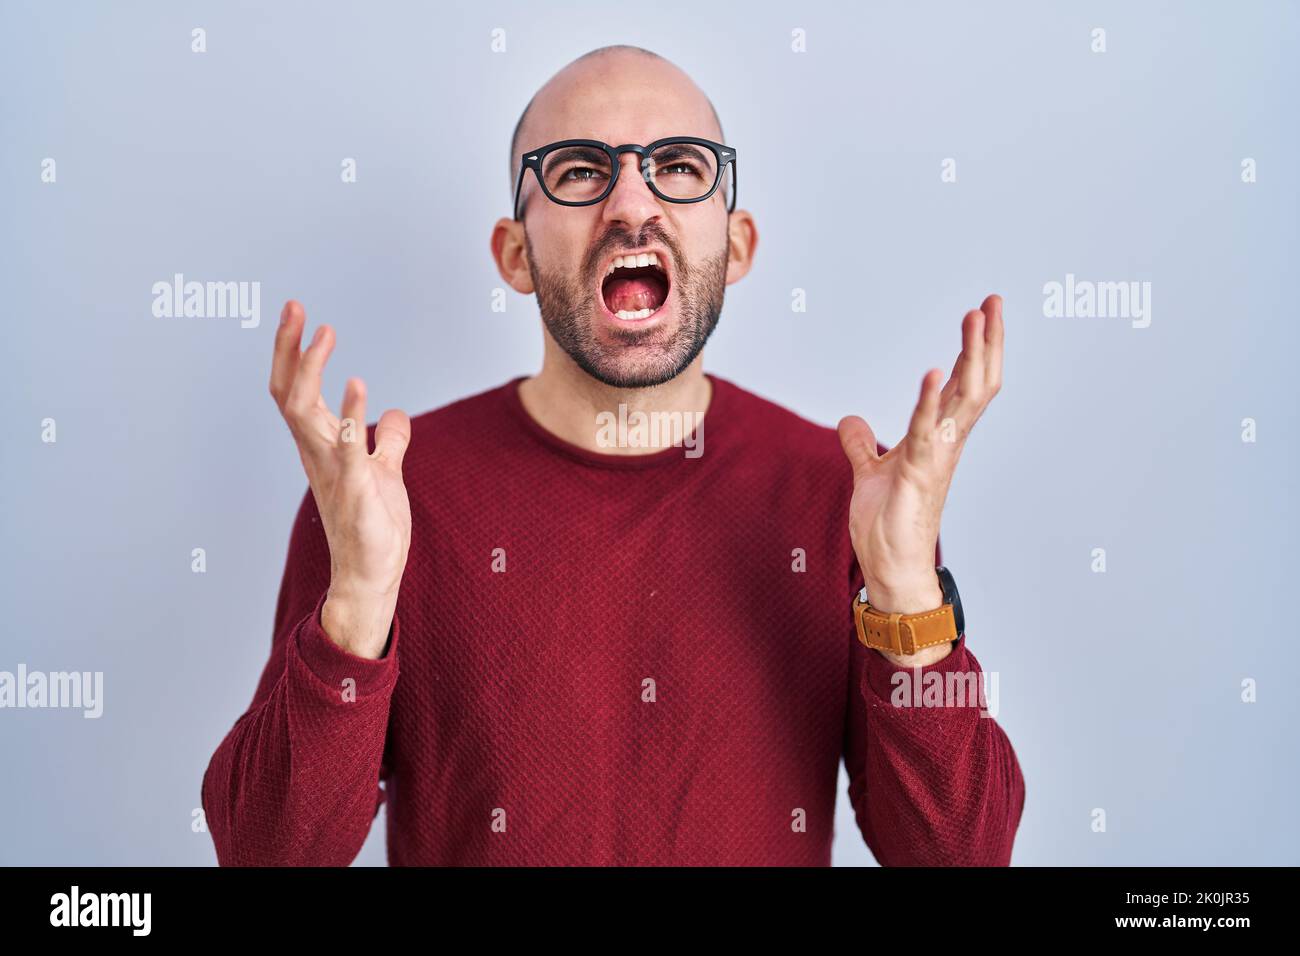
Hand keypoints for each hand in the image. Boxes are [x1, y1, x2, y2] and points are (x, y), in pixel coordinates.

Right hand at [269, 300, 412, 658]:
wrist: (371, 575)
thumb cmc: (372, 526)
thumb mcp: (385, 473)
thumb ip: (388, 443)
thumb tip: (394, 414)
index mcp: (321, 446)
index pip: (294, 390)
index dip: (291, 352)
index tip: (299, 314)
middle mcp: (317, 454)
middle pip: (288, 393)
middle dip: (287, 349)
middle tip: (294, 308)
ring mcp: (332, 472)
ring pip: (305, 415)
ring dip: (312, 373)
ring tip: (324, 334)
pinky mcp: (356, 491)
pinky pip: (348, 449)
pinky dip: (351, 418)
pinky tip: (360, 388)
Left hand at [837, 294, 1003, 637]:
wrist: (891, 569)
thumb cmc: (888, 525)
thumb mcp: (870, 473)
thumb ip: (864, 445)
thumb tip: (852, 420)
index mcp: (941, 439)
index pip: (966, 385)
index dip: (975, 349)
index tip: (982, 313)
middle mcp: (948, 443)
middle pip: (978, 382)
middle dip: (987, 341)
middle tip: (993, 301)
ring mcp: (938, 457)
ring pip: (966, 398)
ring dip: (970, 356)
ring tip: (975, 318)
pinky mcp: (919, 473)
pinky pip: (928, 430)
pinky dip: (930, 400)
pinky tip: (934, 372)